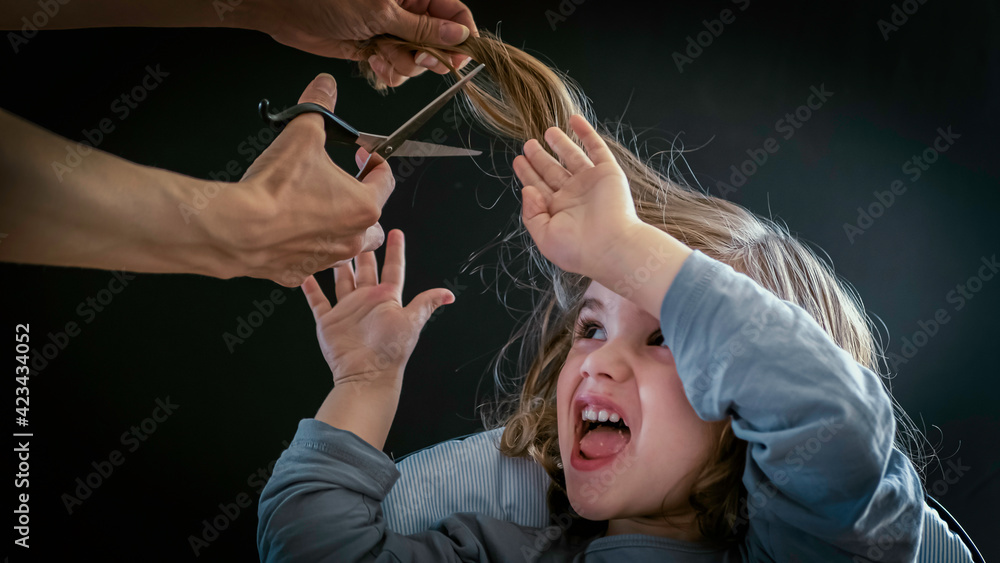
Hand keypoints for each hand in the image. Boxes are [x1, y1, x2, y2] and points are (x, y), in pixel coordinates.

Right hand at [215, 73, 393, 286]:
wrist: (237, 228)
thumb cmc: (274, 189)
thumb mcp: (302, 133)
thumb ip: (319, 107)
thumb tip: (325, 86)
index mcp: (364, 206)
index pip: (385, 180)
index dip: (374, 161)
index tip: (362, 154)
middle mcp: (352, 238)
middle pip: (372, 219)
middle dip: (360, 200)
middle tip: (340, 184)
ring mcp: (326, 259)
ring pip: (344, 243)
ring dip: (335, 226)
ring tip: (313, 206)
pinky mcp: (298, 271)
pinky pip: (310, 258)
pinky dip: (304, 243)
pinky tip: (287, 227)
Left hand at [252, 0, 476, 86]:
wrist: (289, 13)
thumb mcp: (382, 11)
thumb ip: (422, 26)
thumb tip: (458, 35)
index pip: (455, 12)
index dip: (462, 34)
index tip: (460, 54)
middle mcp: (406, 11)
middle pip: (440, 41)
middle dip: (428, 54)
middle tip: (418, 57)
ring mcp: (392, 31)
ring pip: (417, 60)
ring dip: (404, 65)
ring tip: (383, 55)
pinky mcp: (377, 49)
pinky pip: (397, 69)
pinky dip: (390, 72)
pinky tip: (376, 63)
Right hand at [301, 229, 454, 388]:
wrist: (366, 373)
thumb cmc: (391, 349)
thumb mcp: (412, 321)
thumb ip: (426, 303)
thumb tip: (450, 295)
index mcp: (388, 299)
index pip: (393, 269)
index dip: (395, 251)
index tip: (396, 232)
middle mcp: (368, 301)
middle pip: (366, 271)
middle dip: (364, 252)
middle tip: (360, 232)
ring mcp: (348, 310)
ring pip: (342, 281)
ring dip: (339, 265)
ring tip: (334, 247)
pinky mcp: (329, 321)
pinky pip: (317, 301)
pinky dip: (310, 288)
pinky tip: (305, 274)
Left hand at [512, 114, 645, 278]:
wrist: (611, 247)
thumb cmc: (578, 248)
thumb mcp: (545, 236)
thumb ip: (531, 215)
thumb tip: (526, 191)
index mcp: (558, 211)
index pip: (539, 188)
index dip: (527, 174)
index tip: (518, 161)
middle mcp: (574, 195)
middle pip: (552, 171)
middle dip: (540, 158)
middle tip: (528, 145)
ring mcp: (591, 183)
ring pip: (572, 157)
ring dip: (560, 144)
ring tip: (548, 132)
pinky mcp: (608, 173)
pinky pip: (596, 148)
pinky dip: (586, 133)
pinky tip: (574, 120)